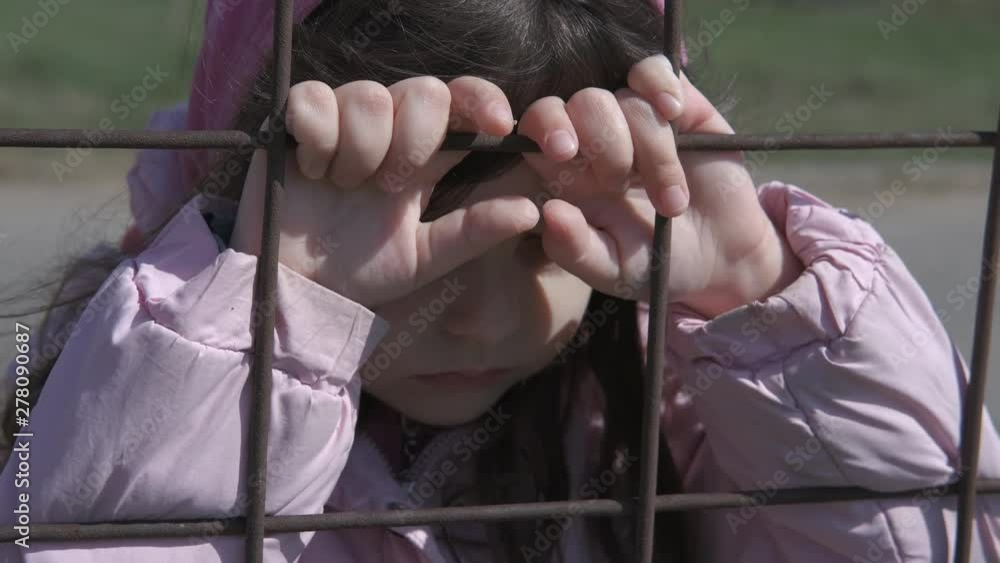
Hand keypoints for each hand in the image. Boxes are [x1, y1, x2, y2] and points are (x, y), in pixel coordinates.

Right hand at [230, 78, 538, 307]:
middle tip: (390, 186)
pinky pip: (314, 100)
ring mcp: (342, 122)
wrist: (295, 290)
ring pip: (370, 95)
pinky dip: (316, 138)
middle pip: (424, 91)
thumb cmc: (361, 274)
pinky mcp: (295, 121)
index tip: (501, 126)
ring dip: (361, 149)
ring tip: (343, 188)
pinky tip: (311, 172)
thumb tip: (533, 211)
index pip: (464, 106)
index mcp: (425, 159)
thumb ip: (473, 233)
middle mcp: (389, 132)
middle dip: (416, 137)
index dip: (484, 102)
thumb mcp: (423, 259)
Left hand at [517, 55, 803, 317]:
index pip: (538, 127)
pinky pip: (654, 71)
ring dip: (652, 152)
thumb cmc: (655, 263)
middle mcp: (597, 137)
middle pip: (582, 103)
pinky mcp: (677, 102)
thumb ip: (575, 248)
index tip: (563, 151)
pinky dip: (661, 87)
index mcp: (569, 171)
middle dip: (603, 144)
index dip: (545, 128)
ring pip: (627, 99)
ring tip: (672, 203)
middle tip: (621, 186)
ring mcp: (636, 116)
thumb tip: (548, 212)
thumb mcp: (613, 270)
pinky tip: (674, 113)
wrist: (721, 259)